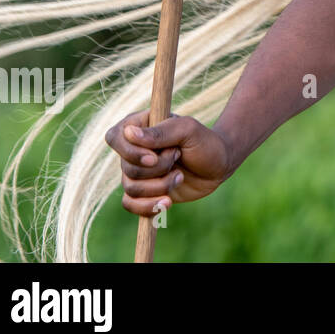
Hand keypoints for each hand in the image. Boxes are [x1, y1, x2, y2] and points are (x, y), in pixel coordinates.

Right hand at [105, 111, 232, 216]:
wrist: (219, 165)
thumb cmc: (205, 141)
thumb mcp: (188, 130)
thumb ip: (161, 132)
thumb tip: (129, 133)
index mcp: (140, 127)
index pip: (115, 137)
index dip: (130, 152)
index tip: (154, 157)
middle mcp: (134, 150)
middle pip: (127, 167)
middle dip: (157, 168)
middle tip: (178, 157)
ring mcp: (138, 172)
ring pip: (131, 188)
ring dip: (160, 186)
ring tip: (180, 176)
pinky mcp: (145, 192)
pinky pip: (130, 204)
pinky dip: (148, 206)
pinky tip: (168, 202)